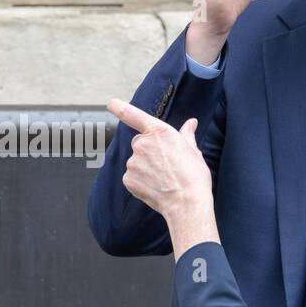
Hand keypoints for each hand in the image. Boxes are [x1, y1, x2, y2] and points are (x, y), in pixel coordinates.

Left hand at [107, 98, 219, 257]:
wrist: (187, 203)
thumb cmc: (194, 177)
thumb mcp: (193, 151)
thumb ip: (187, 135)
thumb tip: (191, 123)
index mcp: (160, 132)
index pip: (134, 115)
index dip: (120, 108)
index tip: (111, 103)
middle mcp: (143, 144)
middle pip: (140, 143)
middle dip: (149, 152)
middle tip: (166, 166)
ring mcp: (133, 162)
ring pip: (136, 162)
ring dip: (145, 168)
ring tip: (163, 179)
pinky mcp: (128, 179)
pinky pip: (132, 177)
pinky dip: (140, 182)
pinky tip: (154, 187)